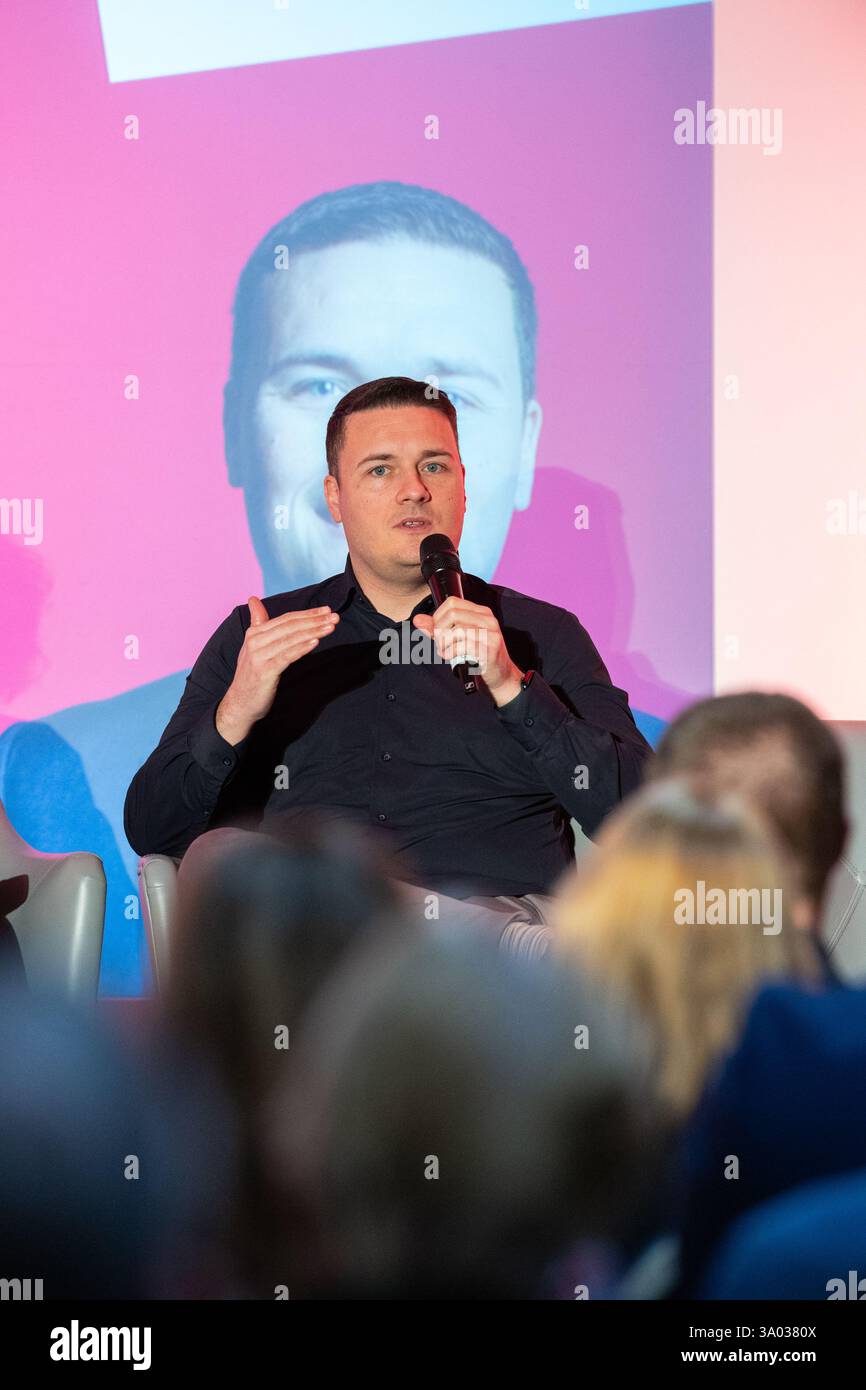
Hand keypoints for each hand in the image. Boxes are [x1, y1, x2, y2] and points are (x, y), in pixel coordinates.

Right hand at [216, 596, 338, 744]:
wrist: (240, 703)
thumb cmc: (251, 674)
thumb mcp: (253, 645)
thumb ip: (257, 622)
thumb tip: (253, 599)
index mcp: (254, 633)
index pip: (286, 618)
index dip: (307, 613)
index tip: (326, 610)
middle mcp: (255, 642)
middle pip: (290, 626)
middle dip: (314, 620)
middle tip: (334, 616)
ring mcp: (259, 656)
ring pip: (291, 639)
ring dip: (313, 631)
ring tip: (331, 627)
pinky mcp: (265, 671)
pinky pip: (287, 656)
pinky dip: (302, 648)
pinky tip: (315, 642)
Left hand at [412, 596, 522, 706]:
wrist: (502, 676)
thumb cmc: (479, 656)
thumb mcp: (458, 639)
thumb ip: (438, 628)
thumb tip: (418, 620)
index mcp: (481, 612)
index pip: (452, 602)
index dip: (438, 616)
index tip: (437, 632)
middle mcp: (488, 619)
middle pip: (452, 614)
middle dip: (439, 630)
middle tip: (440, 644)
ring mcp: (490, 633)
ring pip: (456, 630)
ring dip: (444, 644)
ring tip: (444, 652)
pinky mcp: (489, 649)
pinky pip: (462, 646)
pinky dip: (450, 653)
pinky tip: (451, 657)